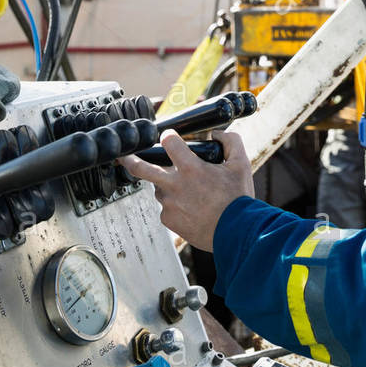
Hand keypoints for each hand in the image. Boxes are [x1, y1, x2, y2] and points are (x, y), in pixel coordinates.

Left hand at [118, 129, 252, 250]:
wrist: (236, 232)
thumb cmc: (238, 199)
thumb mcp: (241, 165)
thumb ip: (231, 142)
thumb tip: (218, 134)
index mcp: (190, 168)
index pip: (168, 142)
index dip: (169, 136)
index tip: (169, 137)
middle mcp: (174, 185)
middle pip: (141, 168)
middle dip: (129, 159)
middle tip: (124, 156)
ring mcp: (169, 204)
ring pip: (160, 188)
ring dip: (169, 186)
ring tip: (191, 193)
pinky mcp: (168, 220)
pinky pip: (166, 208)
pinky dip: (176, 205)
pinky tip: (192, 208)